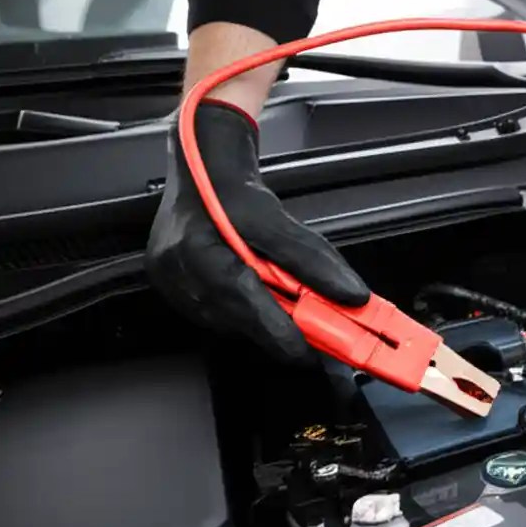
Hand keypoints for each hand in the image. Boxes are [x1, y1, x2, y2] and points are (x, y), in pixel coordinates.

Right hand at [146, 101, 369, 362]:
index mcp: (200, 254)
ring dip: (263, 321)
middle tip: (317, 335)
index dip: (286, 335)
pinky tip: (259, 297)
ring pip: (233, 326)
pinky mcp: (174, 294)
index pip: (250, 309)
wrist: (197, 172)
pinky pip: (220, 318)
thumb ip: (315, 261)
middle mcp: (180, 277)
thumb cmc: (230, 192)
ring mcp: (173, 289)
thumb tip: (352, 295)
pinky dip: (246, 314)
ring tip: (286, 303)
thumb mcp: (278, 220)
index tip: (315, 354)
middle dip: (281, 330)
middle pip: (243, 323)